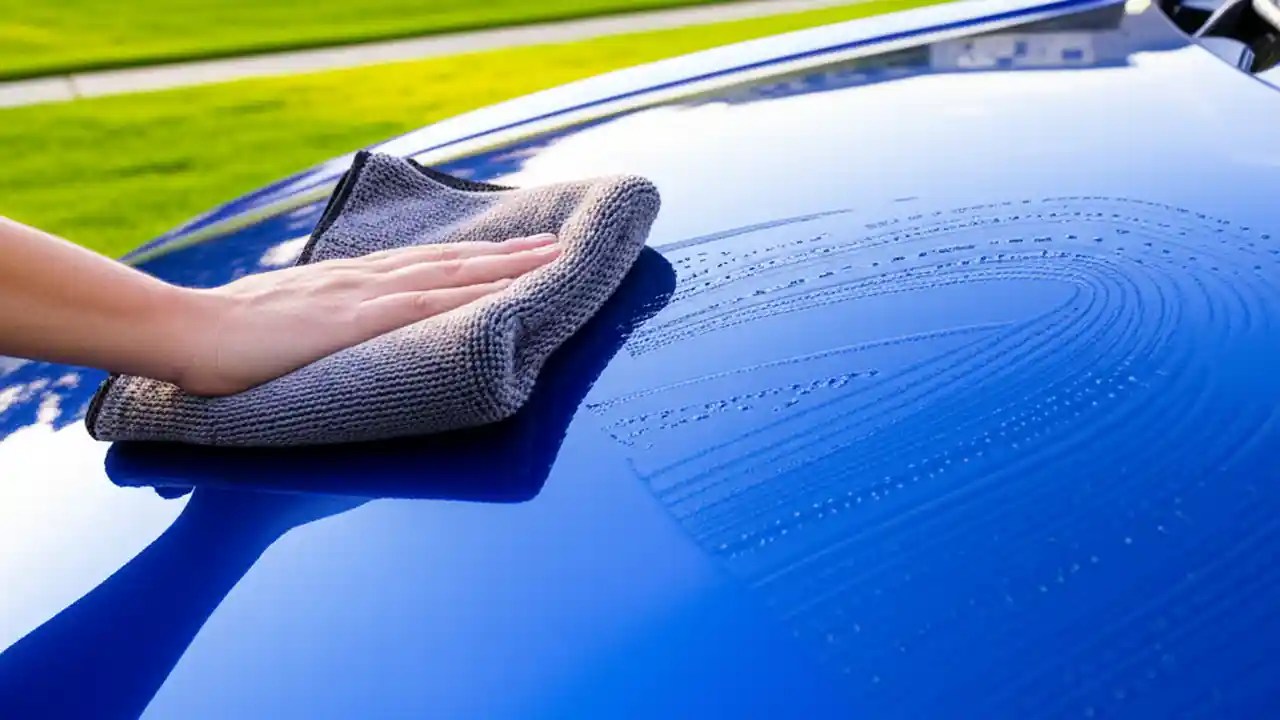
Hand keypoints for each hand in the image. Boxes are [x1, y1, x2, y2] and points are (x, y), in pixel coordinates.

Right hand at [170, 233, 559, 395]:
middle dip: (507, 255)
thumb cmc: (231, 344)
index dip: (474, 259)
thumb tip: (343, 345)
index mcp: (351, 283)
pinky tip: (504, 292)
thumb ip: (326, 333)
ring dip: (504, 266)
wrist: (188, 335)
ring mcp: (361, 296)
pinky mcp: (352, 320)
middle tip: (557, 246)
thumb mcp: (290, 329)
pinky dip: (468, 294)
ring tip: (550, 258)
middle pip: (450, 262)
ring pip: (449, 275)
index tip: (514, 252)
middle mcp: (365, 279)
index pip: (427, 265)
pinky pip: (424, 304)